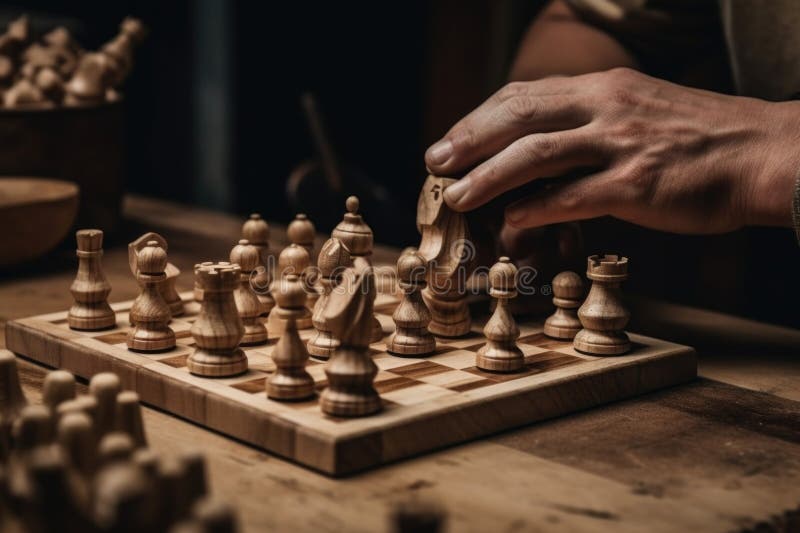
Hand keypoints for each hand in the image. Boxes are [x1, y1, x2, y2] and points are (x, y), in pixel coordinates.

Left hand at [425, 68, 799, 233]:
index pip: (525, 94)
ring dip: (489, 176)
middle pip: (519, 116)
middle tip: (436, 163)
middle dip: (470, 140)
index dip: (480, 117)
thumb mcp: (638, 113)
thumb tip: (537, 163)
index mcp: (603, 88)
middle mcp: (606, 108)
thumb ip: (587, 128)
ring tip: (457, 196)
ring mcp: (621, 144)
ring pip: (536, 154)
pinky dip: (535, 208)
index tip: (453, 139)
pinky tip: (510, 220)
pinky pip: (572, 196)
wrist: (763, 153)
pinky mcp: (637, 184)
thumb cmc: (698, 140)